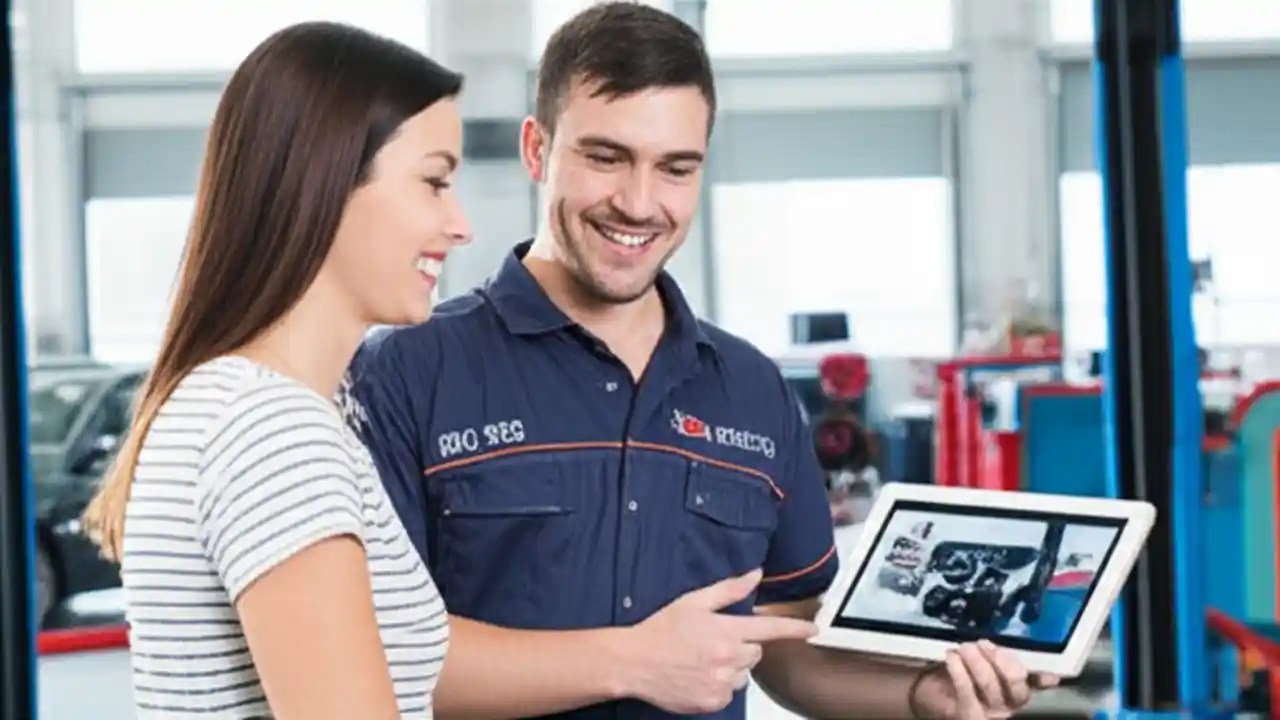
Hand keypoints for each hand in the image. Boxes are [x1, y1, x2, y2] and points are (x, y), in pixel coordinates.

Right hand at [620, 569, 817, 714]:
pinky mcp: (712, 701)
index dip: (795, 629)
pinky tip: (699, 675)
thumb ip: (728, 589)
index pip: (770, 630)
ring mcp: (721, 683)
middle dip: (742, 645)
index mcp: (726, 631)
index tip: (813, 629)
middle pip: (755, 652)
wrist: (635, 662)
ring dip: (732, 667)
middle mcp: (728, 658)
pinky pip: (729, 692)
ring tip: (704, 659)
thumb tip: (755, 574)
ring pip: (743, 674)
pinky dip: (720, 685)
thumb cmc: (661, 629)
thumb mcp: (693, 601)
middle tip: (715, 640)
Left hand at [910, 640, 1059, 718]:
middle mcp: (1008, 705)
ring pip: (990, 683)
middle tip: (982, 643)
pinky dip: (959, 670)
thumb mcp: (990, 665)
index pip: (1034, 682)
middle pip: (1014, 681)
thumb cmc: (967, 674)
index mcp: (1018, 691)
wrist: (934, 692)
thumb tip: (1052, 677)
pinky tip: (952, 657)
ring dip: (976, 660)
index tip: (1029, 660)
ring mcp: (989, 712)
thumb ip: (1010, 662)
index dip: (1038, 674)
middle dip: (1000, 658)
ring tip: (964, 647)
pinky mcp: (968, 714)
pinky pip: (966, 690)